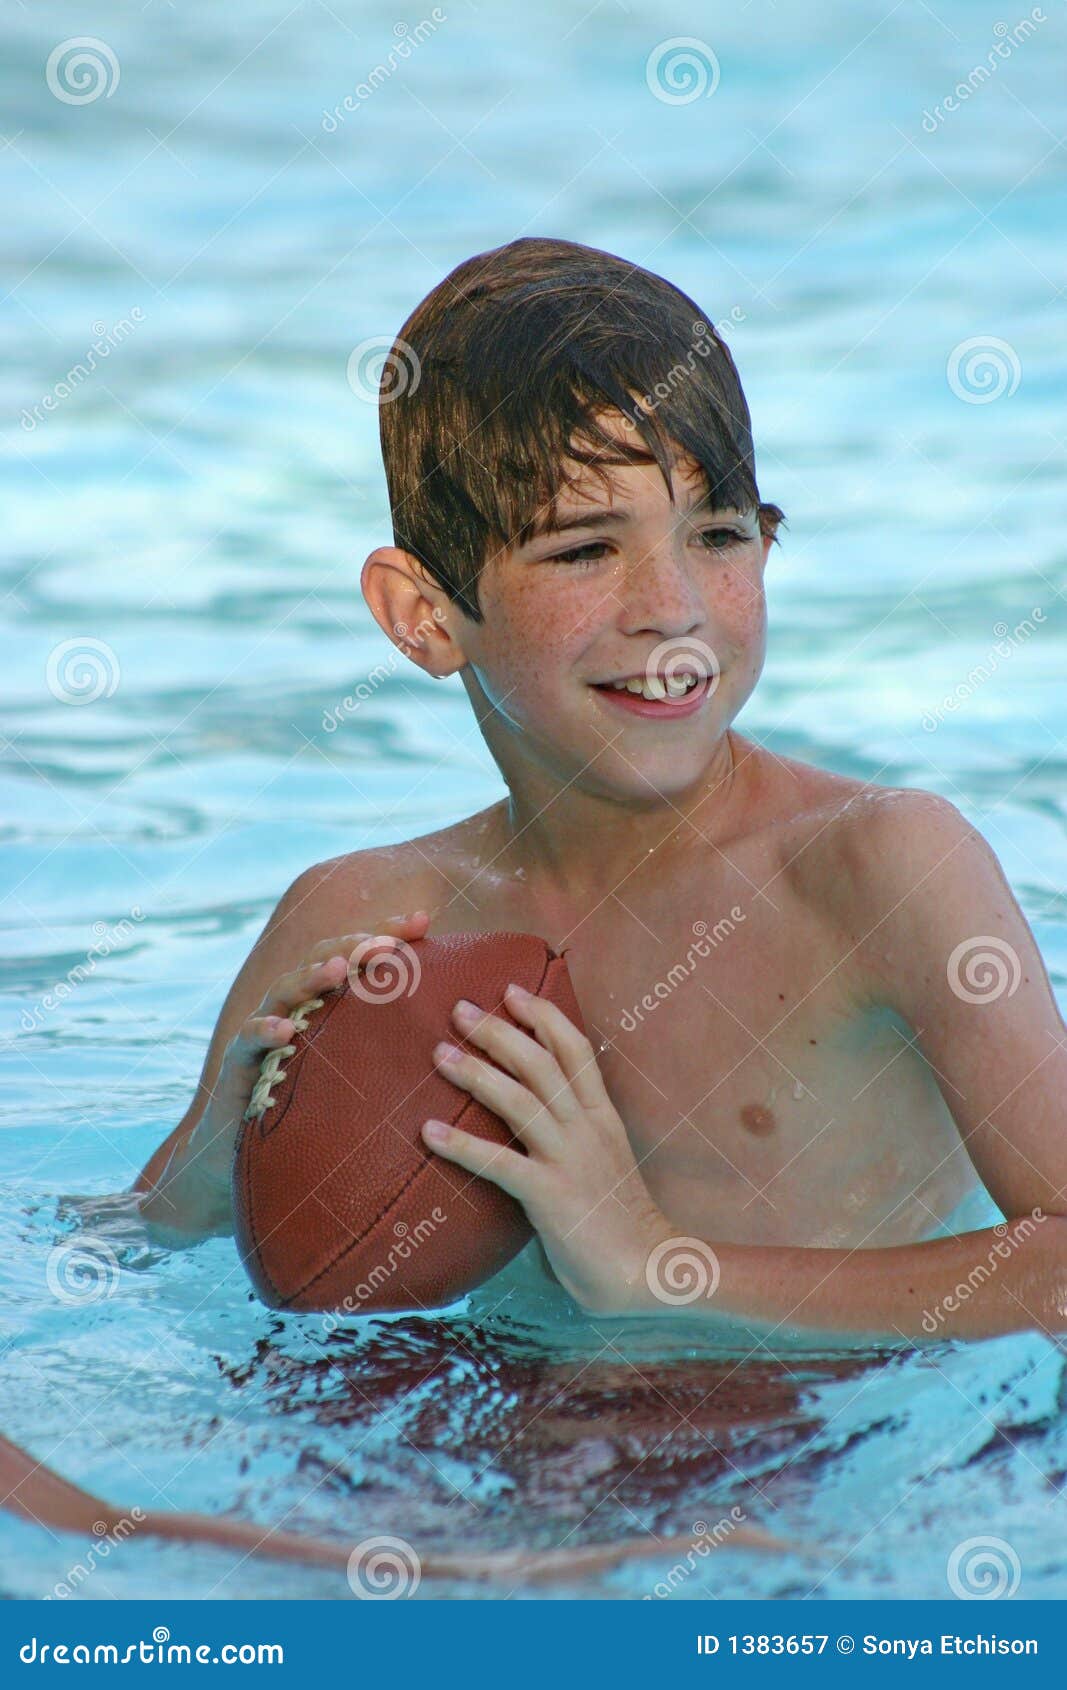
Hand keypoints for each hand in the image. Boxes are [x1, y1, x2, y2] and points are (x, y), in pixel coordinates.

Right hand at [190, 911, 432, 1198]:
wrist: (249, 1160)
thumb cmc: (314, 1114)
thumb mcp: (362, 1074)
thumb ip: (398, 1048)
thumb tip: (464, 1032)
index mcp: (328, 1002)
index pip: (359, 955)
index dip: (388, 932)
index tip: (425, 920)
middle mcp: (296, 1007)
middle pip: (323, 958)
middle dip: (355, 943)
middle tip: (387, 940)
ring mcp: (263, 1031)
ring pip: (284, 989)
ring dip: (312, 976)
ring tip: (339, 968)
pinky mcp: (237, 1065)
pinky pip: (247, 1040)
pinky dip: (264, 1030)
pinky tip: (284, 1029)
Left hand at [420, 983, 673, 1314]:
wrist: (651, 1271)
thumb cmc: (621, 1228)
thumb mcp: (602, 1168)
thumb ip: (570, 1146)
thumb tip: (527, 1140)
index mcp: (602, 1119)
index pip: (576, 1050)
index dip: (543, 1016)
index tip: (513, 990)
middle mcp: (587, 1129)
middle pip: (540, 1062)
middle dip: (498, 1031)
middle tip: (458, 1009)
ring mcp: (570, 1159)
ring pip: (520, 1100)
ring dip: (476, 1072)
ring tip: (439, 1054)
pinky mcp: (552, 1195)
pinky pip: (500, 1163)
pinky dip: (462, 1146)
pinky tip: (429, 1133)